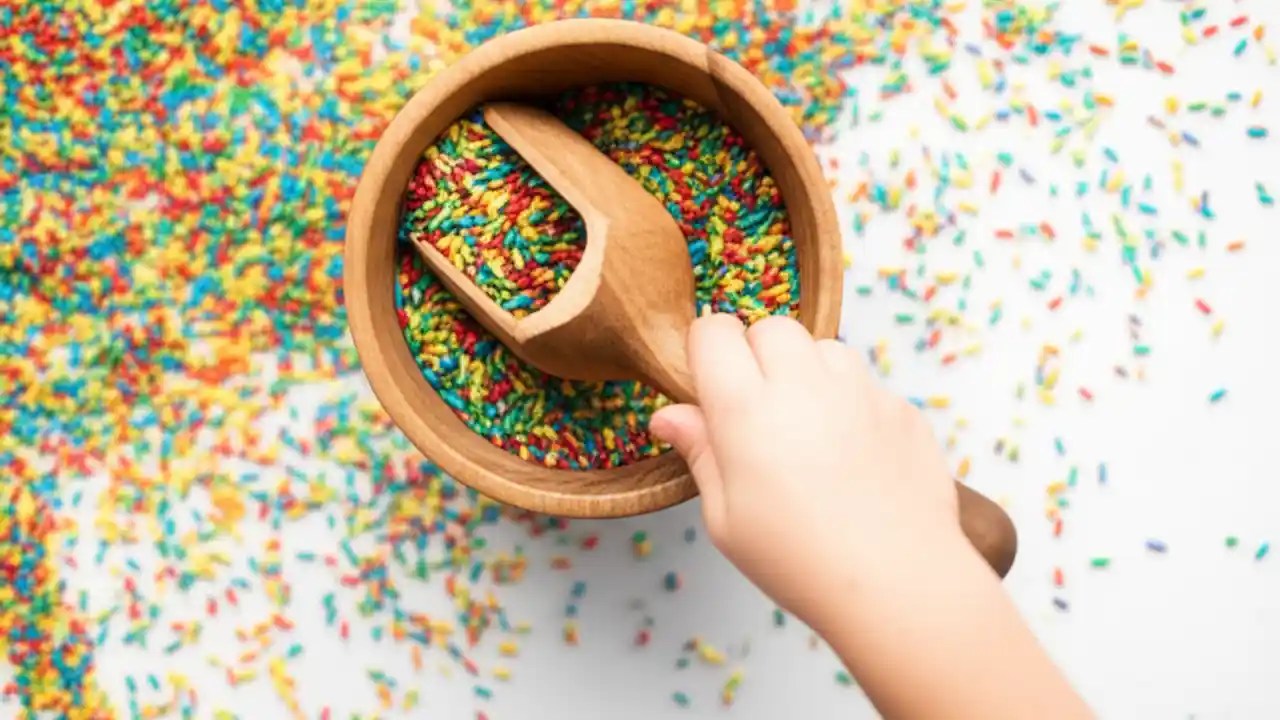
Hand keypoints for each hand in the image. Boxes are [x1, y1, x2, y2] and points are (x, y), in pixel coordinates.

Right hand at [650, 314, 967, 630]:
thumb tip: (669, 416)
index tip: (711, 386)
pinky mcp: (901, 408)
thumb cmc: (797, 560)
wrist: (898, 583)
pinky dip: (853, 404)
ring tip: (809, 428)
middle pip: (770, 328)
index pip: (714, 332)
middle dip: (758, 355)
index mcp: (747, 409)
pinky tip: (853, 456)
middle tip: (760, 411)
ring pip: (824, 347)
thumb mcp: (725, 518)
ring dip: (809, 372)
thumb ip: (700, 453)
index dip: (707, 352)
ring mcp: (860, 390)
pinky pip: (867, 384)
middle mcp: (804, 384)